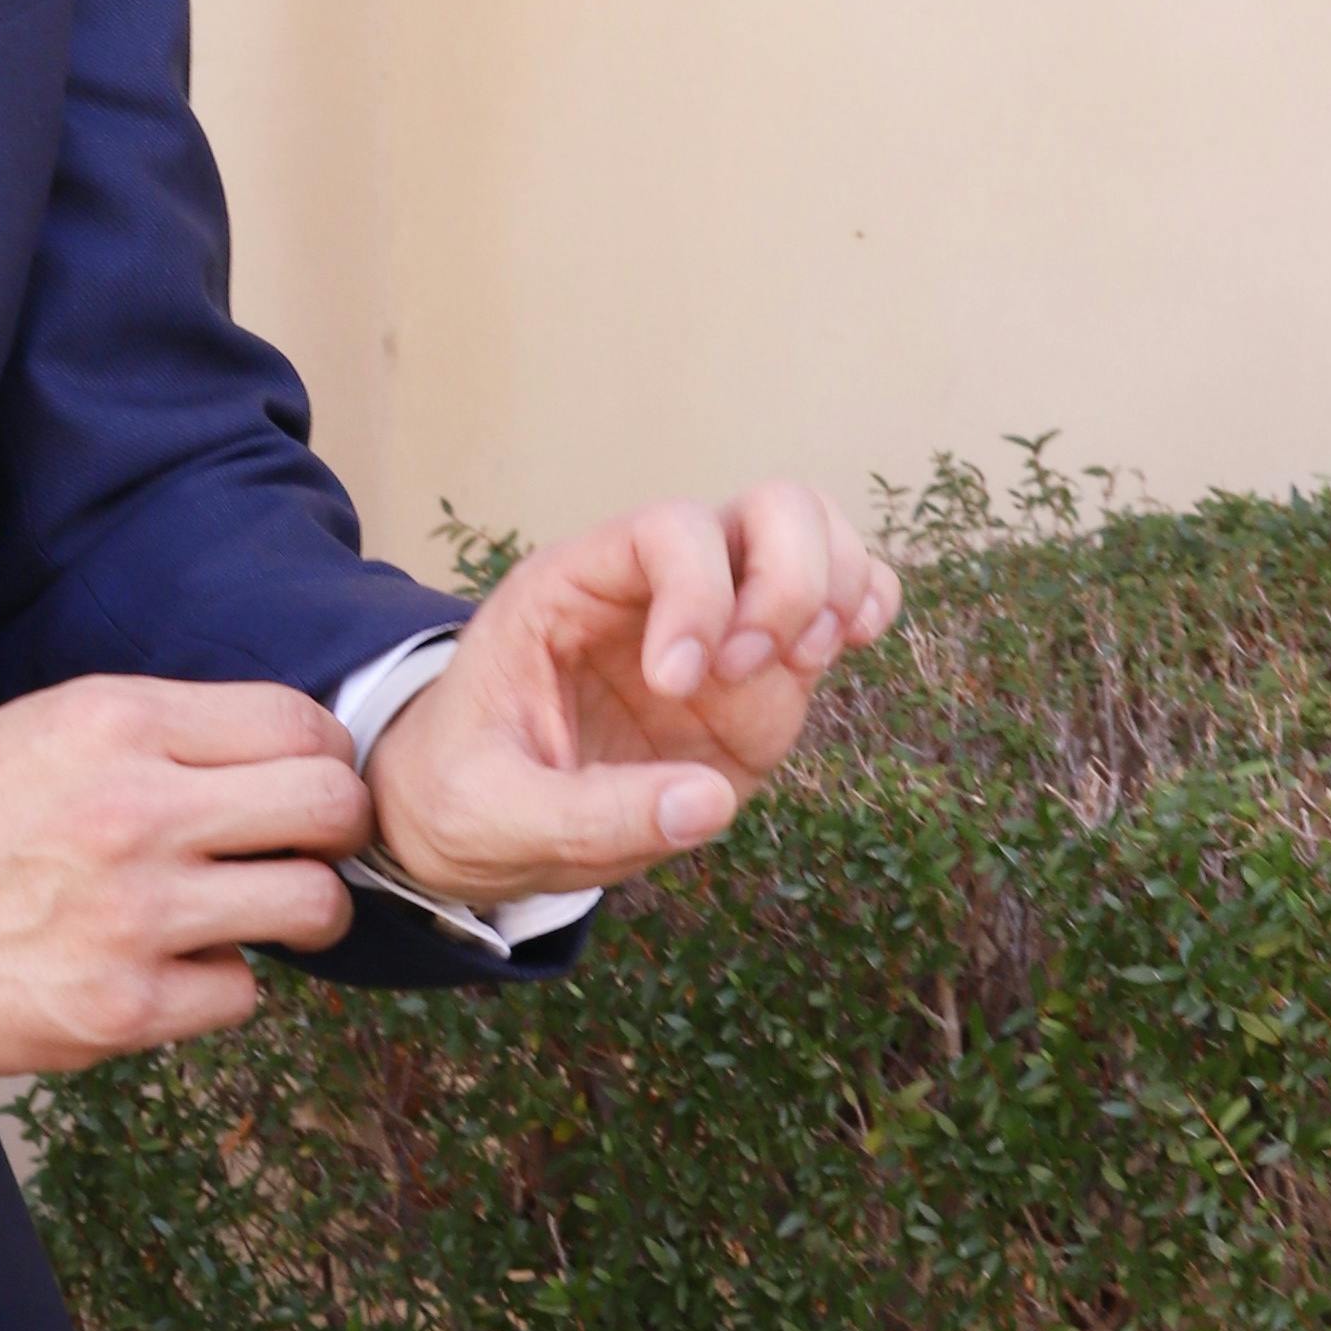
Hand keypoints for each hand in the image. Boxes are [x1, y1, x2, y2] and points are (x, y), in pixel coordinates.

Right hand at [0, 676, 371, 1073]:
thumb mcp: (54, 730)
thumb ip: (166, 736)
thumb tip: (287, 761)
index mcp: (119, 724)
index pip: (299, 723)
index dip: (323, 757)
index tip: (308, 782)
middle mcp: (137, 812)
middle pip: (330, 807)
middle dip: (337, 829)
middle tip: (308, 847)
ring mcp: (135, 915)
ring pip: (311, 907)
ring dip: (299, 913)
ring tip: (258, 911)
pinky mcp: (123, 1006)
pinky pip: (241, 993)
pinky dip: (217, 983)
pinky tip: (169, 966)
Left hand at [363, 478, 899, 910]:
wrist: (475, 822)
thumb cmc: (465, 796)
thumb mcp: (492, 816)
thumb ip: (591, 815)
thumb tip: (710, 802)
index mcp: (571, 591)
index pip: (664, 532)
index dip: (697, 592)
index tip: (675, 685)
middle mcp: (653, 590)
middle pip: (764, 508)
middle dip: (785, 579)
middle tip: (751, 666)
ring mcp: (717, 626)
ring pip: (813, 535)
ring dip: (833, 586)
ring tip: (803, 659)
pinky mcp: (760, 677)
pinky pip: (837, 600)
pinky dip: (865, 604)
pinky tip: (850, 644)